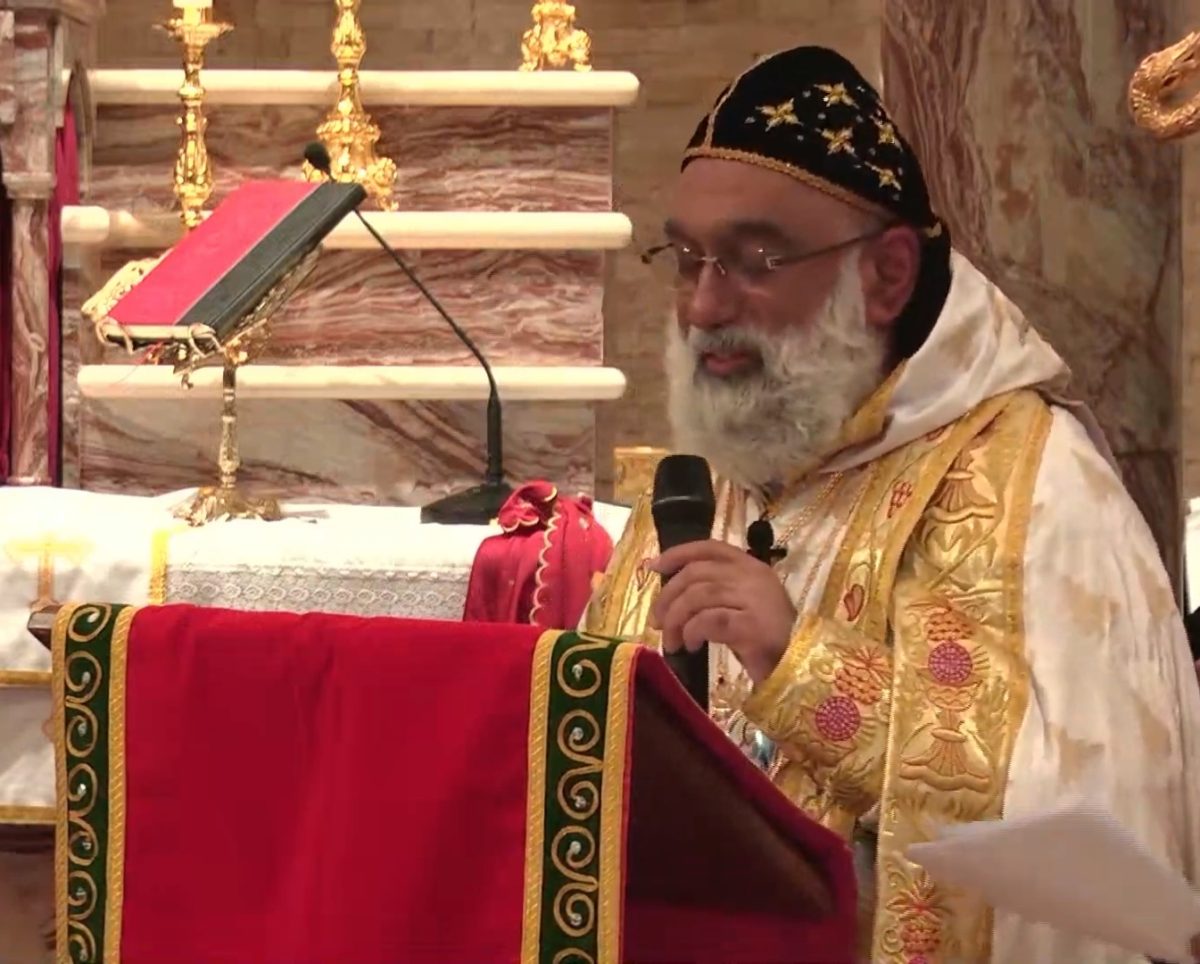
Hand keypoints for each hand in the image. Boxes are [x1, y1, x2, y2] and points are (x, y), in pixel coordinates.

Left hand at [647, 540, 796, 683]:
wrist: (797, 667)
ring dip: (676, 620)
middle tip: (657, 622)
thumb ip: (715, 592)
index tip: (653, 567)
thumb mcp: (741, 606)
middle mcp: (753, 576)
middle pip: (696, 574)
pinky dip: (692, 632)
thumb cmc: (767, 640)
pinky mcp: (752, 626)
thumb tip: (670, 596)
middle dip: (668, 597)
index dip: (678, 554)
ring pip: (698, 596)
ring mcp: (754, 600)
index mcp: (751, 566)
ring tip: (672, 642)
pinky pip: (708, 621)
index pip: (709, 548)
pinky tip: (690, 646)